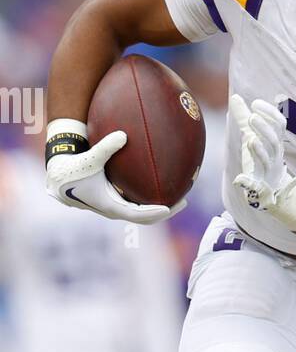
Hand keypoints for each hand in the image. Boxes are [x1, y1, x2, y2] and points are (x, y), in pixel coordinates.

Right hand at [46, 131, 184, 223]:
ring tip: (175, 196)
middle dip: (164, 211)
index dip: (155, 213)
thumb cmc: (72, 168)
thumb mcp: (89, 158)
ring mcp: (112, 207)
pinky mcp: (110, 201)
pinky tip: (155, 184)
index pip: (138, 215)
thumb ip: (106, 147)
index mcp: (110, 206)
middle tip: (183, 202)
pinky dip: (145, 198)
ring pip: (139, 212)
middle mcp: (113, 210)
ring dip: (156, 206)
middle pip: (144, 217)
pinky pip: (132, 203)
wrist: (57, 177)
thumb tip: (123, 135)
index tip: (170, 207)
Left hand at [230, 94, 295, 230]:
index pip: (279, 124)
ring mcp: (267, 171)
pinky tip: (239, 178)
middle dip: (264, 128)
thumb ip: (243, 118)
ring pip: (267, 159)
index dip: (270, 113)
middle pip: (274, 140)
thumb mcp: (253, 136)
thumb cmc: (261, 158)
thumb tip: (235, 97)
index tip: (255, 103)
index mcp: (275, 142)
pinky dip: (247, 182)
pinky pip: (255, 184)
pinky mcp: (258, 186)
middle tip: (252, 117)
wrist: (271, 190)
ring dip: (259, 149)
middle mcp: (274, 155)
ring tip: (249, 138)